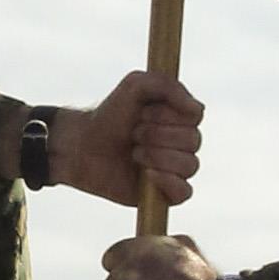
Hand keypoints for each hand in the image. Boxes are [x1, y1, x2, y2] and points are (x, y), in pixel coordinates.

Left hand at [44, 72, 202, 207]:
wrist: (82, 146)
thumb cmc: (110, 114)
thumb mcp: (135, 85)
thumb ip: (167, 86)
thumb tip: (197, 109)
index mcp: (179, 118)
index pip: (195, 115)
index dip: (169, 114)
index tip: (144, 112)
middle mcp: (181, 144)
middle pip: (193, 140)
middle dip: (157, 134)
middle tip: (133, 133)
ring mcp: (175, 170)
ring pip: (190, 165)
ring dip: (157, 155)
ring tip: (134, 152)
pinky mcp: (165, 194)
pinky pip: (184, 192)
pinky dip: (167, 181)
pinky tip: (147, 174)